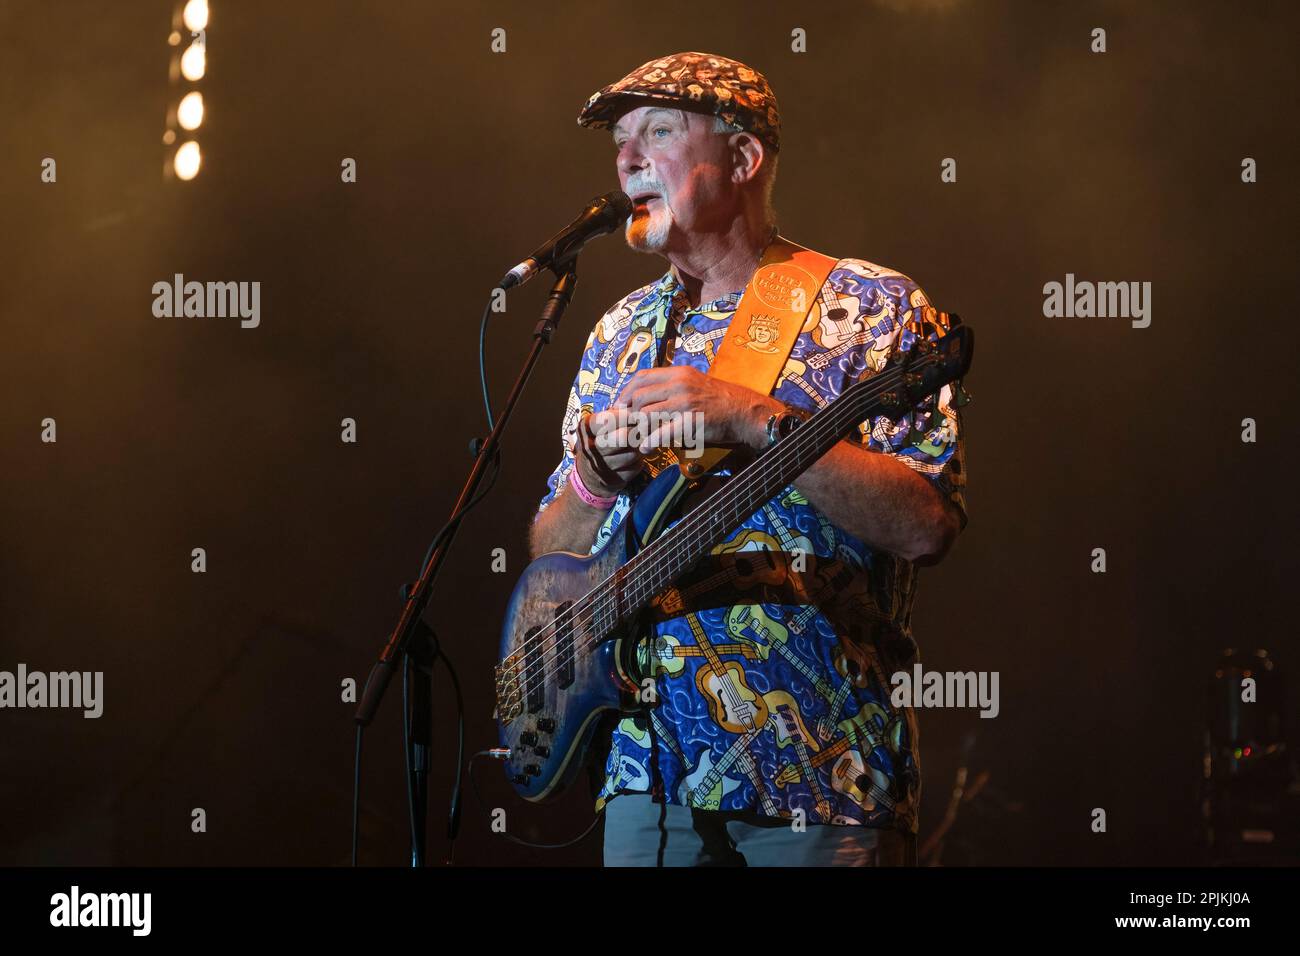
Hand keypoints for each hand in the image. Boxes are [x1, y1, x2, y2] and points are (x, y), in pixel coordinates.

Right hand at [574, 409, 645, 498]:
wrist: (588, 476)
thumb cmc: (598, 441)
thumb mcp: (598, 425)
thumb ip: (615, 415)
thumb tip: (638, 407)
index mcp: (586, 429)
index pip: (611, 418)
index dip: (628, 416)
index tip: (638, 415)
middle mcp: (591, 447)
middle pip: (624, 436)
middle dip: (637, 433)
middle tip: (643, 430)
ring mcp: (602, 466)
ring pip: (633, 453)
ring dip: (640, 448)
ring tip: (637, 445)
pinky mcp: (613, 480)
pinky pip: (636, 467)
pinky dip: (639, 462)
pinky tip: (633, 459)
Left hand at [614, 366, 783, 452]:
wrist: (744, 411)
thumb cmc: (720, 400)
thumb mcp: (695, 383)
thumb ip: (673, 386)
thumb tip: (649, 395)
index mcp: (678, 373)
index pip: (642, 377)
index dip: (626, 391)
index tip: (621, 404)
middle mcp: (679, 384)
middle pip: (640, 397)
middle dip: (630, 413)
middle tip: (627, 425)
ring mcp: (684, 403)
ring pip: (647, 414)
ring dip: (639, 429)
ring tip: (638, 437)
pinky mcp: (690, 422)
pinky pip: (661, 432)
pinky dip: (649, 441)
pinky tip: (647, 447)